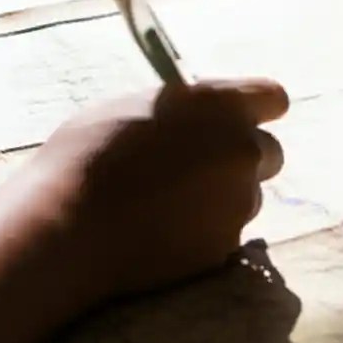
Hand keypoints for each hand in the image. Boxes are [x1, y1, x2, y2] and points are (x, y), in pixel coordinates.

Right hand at [0, 78, 287, 309]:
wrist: (69, 225)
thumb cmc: (87, 155)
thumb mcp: (134, 107)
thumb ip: (182, 110)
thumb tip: (198, 117)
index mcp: (220, 105)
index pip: (274, 97)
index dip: (259, 109)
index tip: (244, 119)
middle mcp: (242, 151)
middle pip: (269, 152)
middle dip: (241, 158)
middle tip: (199, 167)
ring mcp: (238, 202)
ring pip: (246, 196)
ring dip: (221, 198)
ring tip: (167, 203)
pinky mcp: (225, 245)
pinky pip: (225, 233)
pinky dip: (204, 233)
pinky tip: (161, 231)